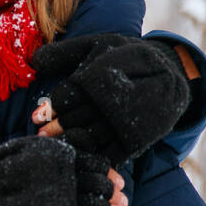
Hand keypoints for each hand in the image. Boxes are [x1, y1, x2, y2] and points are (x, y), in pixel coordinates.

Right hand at [0, 137, 124, 205]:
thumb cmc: (6, 176)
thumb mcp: (24, 152)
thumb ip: (49, 147)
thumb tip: (79, 139)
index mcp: (55, 159)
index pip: (93, 163)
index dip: (108, 174)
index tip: (118, 182)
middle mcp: (59, 179)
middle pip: (97, 186)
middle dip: (112, 195)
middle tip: (122, 202)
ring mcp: (58, 204)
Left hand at [30, 34, 190, 165]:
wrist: (171, 73)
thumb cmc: (124, 57)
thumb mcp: (96, 46)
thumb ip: (64, 53)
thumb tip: (34, 60)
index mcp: (103, 75)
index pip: (70, 94)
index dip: (51, 107)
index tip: (35, 117)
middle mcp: (117, 99)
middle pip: (79, 117)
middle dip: (56, 128)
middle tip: (39, 137)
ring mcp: (129, 120)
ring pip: (93, 136)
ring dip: (71, 143)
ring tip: (54, 149)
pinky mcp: (140, 137)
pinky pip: (114, 153)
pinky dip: (96, 158)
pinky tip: (81, 159)